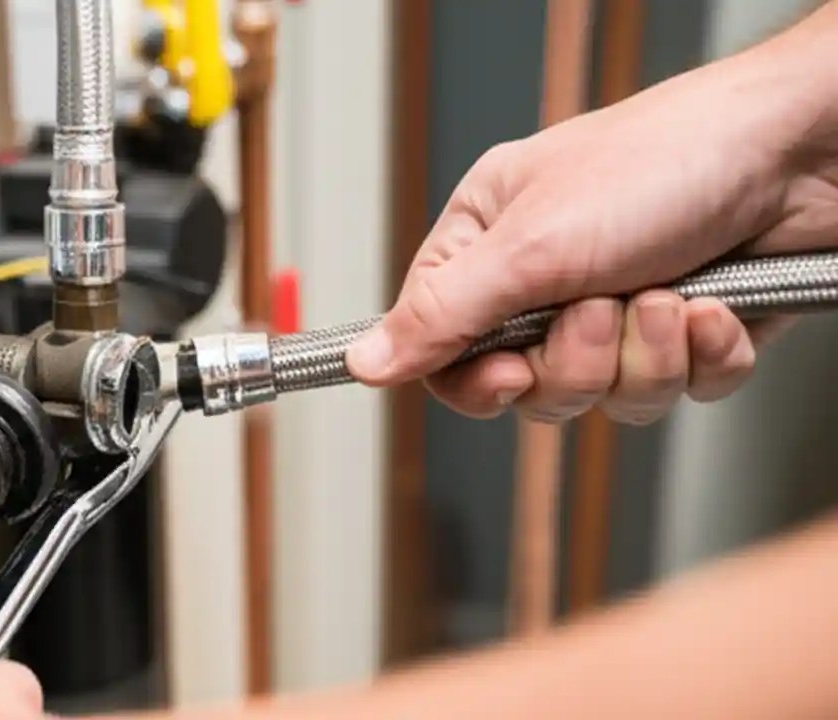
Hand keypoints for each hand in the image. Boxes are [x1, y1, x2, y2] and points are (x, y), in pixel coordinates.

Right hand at [347, 20, 837, 423]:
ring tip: (669, 295)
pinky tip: (715, 306)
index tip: (508, 377)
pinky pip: (680, 389)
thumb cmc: (663, 163)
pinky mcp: (690, 332)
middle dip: (577, 361)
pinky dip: (703, 356)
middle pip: (528, 386)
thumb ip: (442, 315)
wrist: (800, 152)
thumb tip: (363, 361)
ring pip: (606, 396)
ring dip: (645, 356)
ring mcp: (622, 307)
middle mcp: (549, 280)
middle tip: (599, 308)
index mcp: (493, 244)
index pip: (443, 345)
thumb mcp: (531, 246)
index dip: (473, 380)